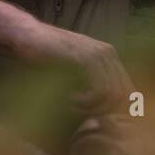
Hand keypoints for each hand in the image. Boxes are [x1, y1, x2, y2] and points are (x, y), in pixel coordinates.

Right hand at [7, 17, 134, 111]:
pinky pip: (99, 90)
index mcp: (110, 57)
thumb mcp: (73, 73)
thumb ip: (91, 86)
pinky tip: (69, 99)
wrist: (25, 37)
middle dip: (104, 111)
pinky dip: (85, 102)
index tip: (93, 117)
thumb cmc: (45, 59)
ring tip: (73, 106)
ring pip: (113, 95)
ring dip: (93, 108)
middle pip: (124, 95)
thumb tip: (107, 114)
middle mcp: (109, 54)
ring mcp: (99, 54)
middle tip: (81, 113)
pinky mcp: (86, 58)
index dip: (115, 110)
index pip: (128, 91)